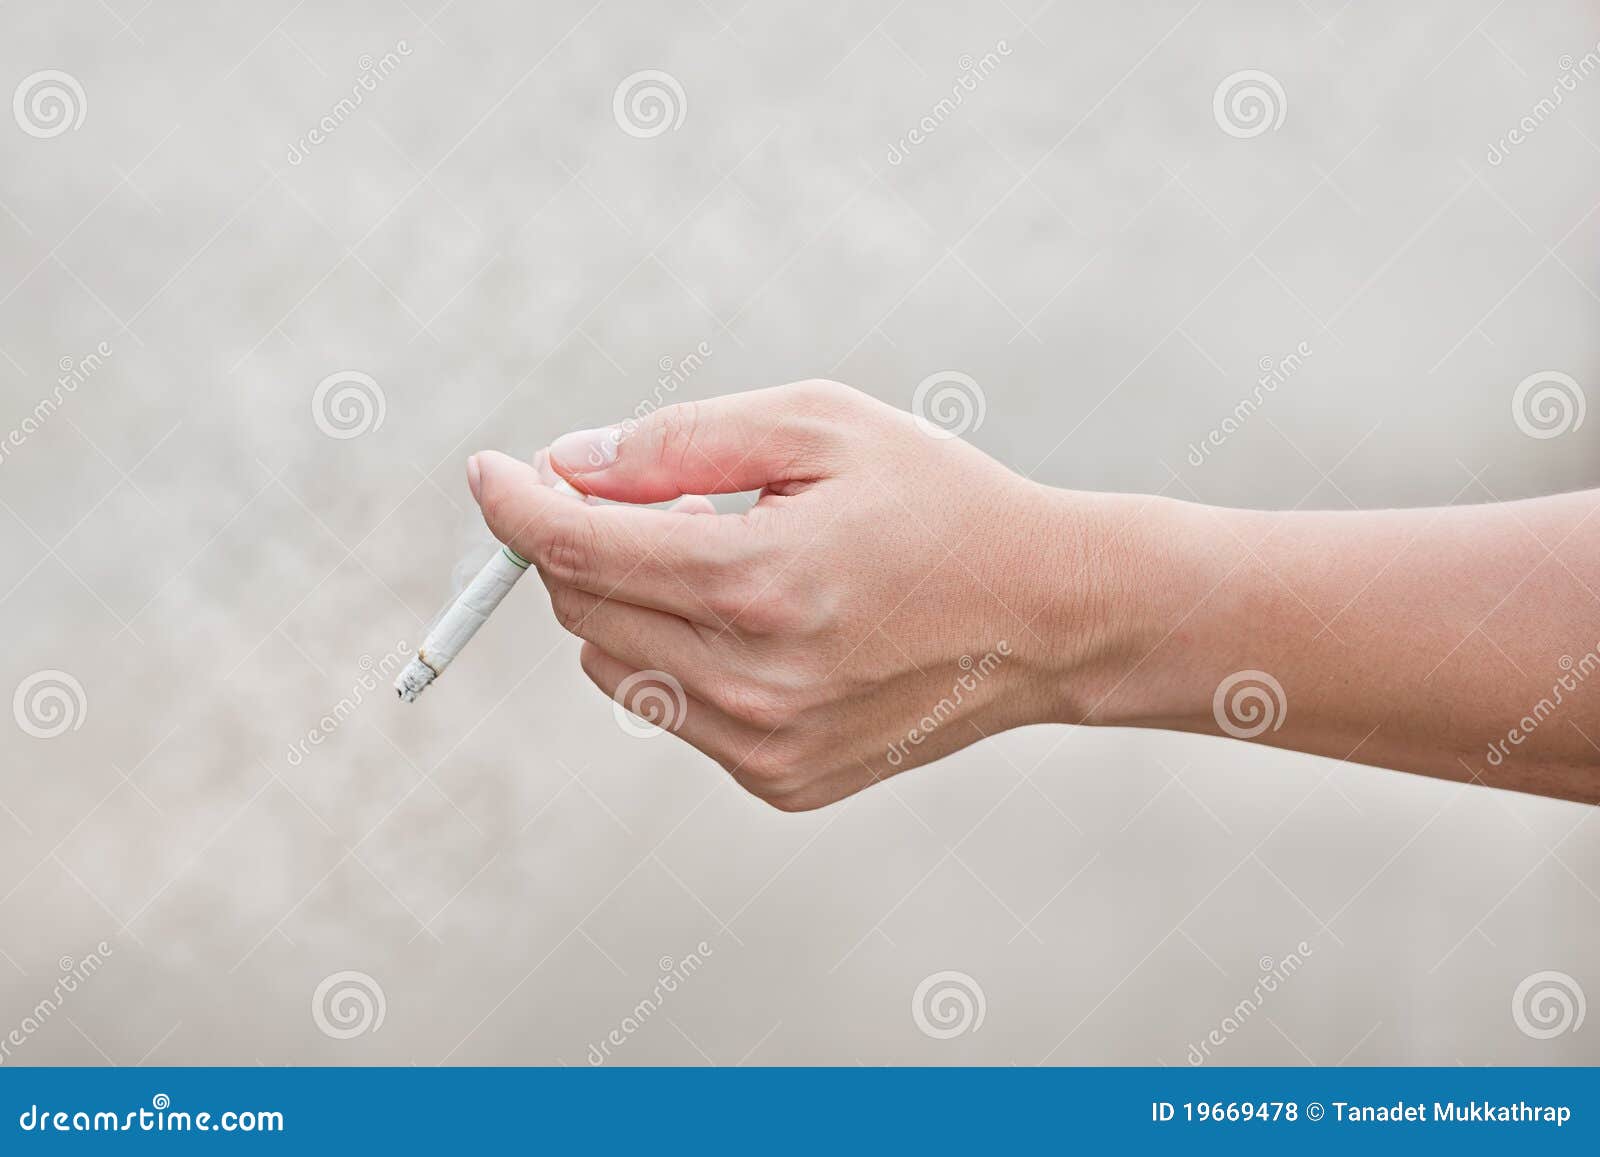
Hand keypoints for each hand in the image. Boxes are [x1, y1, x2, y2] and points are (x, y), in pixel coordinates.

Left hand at [467, 380, 1122, 809]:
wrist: (1044, 616)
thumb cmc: (938, 501)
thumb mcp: (822, 425)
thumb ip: (682, 441)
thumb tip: (567, 466)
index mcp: (760, 580)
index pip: (579, 549)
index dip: (517, 506)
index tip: (490, 472)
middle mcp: (752, 679)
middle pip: (583, 611)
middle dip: (587, 544)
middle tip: (660, 501)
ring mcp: (764, 744)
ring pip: (614, 666)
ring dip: (634, 604)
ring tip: (735, 562)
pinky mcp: (779, 779)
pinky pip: (673, 710)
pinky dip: (684, 657)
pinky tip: (768, 626)